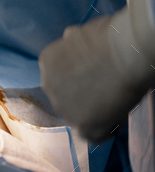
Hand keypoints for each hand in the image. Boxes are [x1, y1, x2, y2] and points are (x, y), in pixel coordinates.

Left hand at [39, 0, 154, 140]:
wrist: (124, 53)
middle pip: (65, 97)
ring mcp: (64, 107)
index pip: (58, 76)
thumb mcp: (78, 35)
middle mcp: (49, 85)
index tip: (93, 76)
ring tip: (114, 105)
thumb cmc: (108, 37)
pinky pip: (93, 136)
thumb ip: (70, 46)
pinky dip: (105, 132)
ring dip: (92, 114)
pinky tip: (117, 123)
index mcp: (47, 61)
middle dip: (82, 95)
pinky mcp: (82, 125)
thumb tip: (71, 41)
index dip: (77, 77)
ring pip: (77, 117)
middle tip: (104, 92)